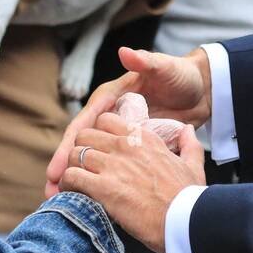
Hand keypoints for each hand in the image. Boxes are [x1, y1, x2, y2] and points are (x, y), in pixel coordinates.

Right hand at [46, 46, 211, 197]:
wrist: (202, 91)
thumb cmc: (180, 76)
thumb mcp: (164, 68)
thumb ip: (146, 62)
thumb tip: (124, 52)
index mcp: (110, 98)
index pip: (83, 124)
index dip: (68, 147)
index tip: (56, 169)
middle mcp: (109, 116)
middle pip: (81, 144)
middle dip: (65, 167)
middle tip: (51, 192)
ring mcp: (119, 133)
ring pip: (92, 156)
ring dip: (77, 176)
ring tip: (61, 200)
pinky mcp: (131, 146)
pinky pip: (112, 164)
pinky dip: (99, 178)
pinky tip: (91, 198)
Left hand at [59, 112, 205, 252]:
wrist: (185, 222)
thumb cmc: (189, 197)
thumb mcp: (193, 165)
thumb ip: (189, 144)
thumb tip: (187, 130)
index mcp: (143, 138)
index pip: (106, 120)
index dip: (98, 134)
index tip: (99, 149)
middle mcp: (125, 146)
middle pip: (84, 135)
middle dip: (80, 150)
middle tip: (84, 167)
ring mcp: (113, 165)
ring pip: (74, 154)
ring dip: (72, 168)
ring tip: (76, 183)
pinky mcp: (103, 188)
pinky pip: (71, 176)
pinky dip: (67, 185)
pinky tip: (73, 194)